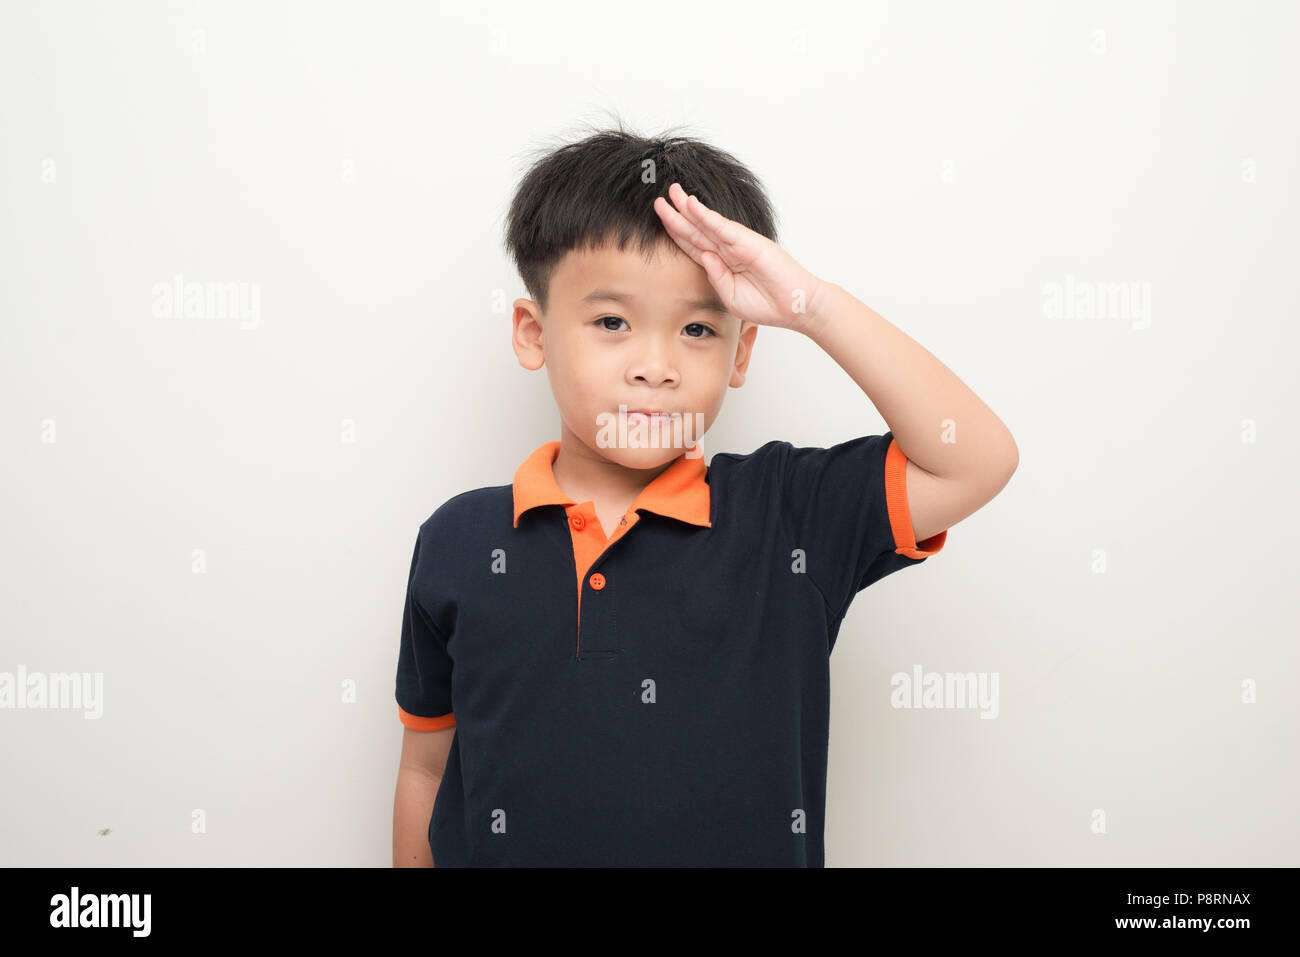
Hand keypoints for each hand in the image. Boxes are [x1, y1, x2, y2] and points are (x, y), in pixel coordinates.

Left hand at [653, 182, 828, 333]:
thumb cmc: (767, 305)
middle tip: (659, 200)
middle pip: (695, 230)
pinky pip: (722, 227)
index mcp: (721, 265)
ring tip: (672, 193)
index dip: (675, 232)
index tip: (662, 219)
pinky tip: (692, 205)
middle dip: (676, 215)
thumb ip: (716, 277)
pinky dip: (706, 216)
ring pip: (705, 224)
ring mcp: (737, 244)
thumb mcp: (731, 296)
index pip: (693, 245)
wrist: (794, 306)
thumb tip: (704, 257)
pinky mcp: (747, 242)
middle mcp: (727, 251)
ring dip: (687, 208)